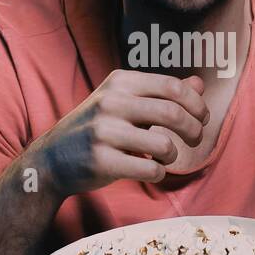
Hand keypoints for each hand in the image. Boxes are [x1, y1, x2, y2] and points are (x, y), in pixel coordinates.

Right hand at [30, 69, 208, 197]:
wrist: (51, 159)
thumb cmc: (97, 129)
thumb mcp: (124, 102)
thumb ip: (162, 93)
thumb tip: (199, 83)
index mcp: (120, 82)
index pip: (172, 87)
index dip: (196, 104)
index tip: (203, 117)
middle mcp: (111, 102)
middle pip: (172, 112)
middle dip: (193, 129)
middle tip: (195, 139)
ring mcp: (104, 132)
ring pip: (164, 144)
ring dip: (173, 155)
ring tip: (164, 157)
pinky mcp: (102, 161)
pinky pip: (150, 169)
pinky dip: (158, 173)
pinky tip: (150, 170)